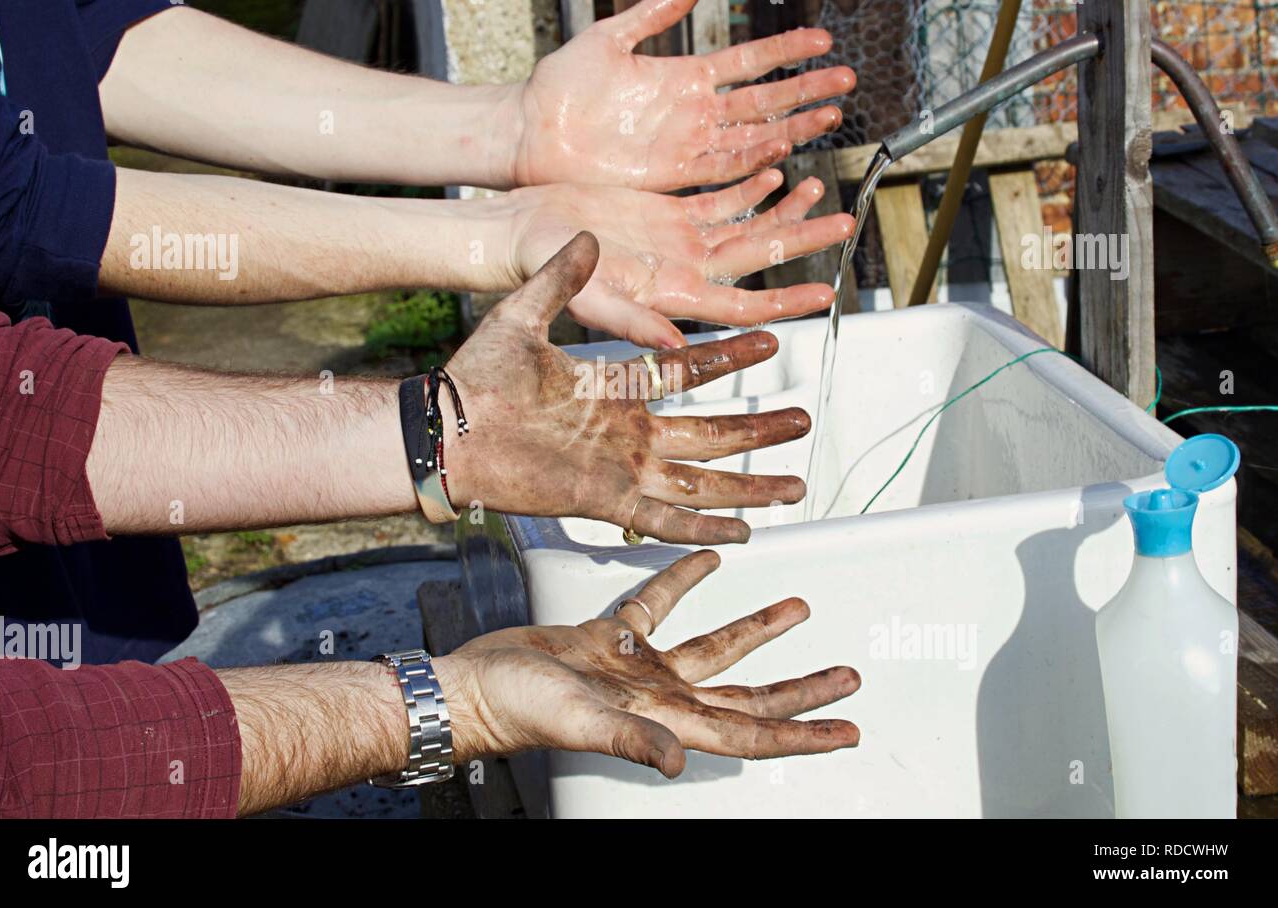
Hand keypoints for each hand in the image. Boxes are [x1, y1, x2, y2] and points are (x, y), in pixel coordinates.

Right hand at [435, 550, 860, 774]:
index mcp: (665, 718)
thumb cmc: (516, 707)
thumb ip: (631, 739)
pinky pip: (661, 606)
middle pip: (750, 693)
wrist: (474, 682)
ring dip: (758, 629)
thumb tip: (681, 760)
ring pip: (715, 647)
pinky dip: (687, 582)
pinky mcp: (611, 638)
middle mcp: (662, 696)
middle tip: (846, 677)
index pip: (750, 730)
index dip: (801, 733)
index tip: (845, 728)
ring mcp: (639, 668)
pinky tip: (711, 560)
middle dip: (801, 688)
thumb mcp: (577, 720)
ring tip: (798, 608)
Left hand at [441, 232, 807, 544]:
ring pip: (701, 480)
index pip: (687, 372)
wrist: (444, 429)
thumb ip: (560, 279)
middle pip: (711, 433)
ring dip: (748, 484)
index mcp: (613, 389)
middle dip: (759, 430)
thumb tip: (586, 235)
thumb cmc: (476, 378)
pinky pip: (664, 517)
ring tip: (793, 484)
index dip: (730, 358)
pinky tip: (742, 532)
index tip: (770, 341)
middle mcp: (626, 433)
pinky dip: (703, 526)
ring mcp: (619, 469)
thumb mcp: (523, 317)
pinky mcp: (603, 500)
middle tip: (802, 421)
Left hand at [508, 0, 854, 190]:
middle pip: (762, 100)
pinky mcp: (670, 174)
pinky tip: (782, 149)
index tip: (822, 40)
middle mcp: (692, 112)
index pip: (748, 61)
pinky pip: (720, 168)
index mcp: (683, 76)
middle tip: (845, 81)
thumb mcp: (608, 37)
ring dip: (792, 126)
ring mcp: (685, 144)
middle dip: (805, 90)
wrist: (529, 130)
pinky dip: (751, 160)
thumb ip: (653, 13)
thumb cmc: (560, 86)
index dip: (785, 51)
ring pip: (751, 136)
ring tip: (829, 115)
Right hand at [508, 171, 851, 346]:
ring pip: (743, 225)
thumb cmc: (546, 271)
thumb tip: (676, 345)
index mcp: (671, 294)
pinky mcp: (664, 214)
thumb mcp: (585, 300)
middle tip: (845, 225)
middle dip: (801, 240)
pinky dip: (746, 184)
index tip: (825, 296)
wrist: (517, 236)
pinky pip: (717, 199)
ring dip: (781, 209)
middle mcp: (682, 270)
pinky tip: (774, 168)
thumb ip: (631, 321)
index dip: (784, 302)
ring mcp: (676, 241)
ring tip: (819, 185)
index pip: (742, 304)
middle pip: (756, 256)